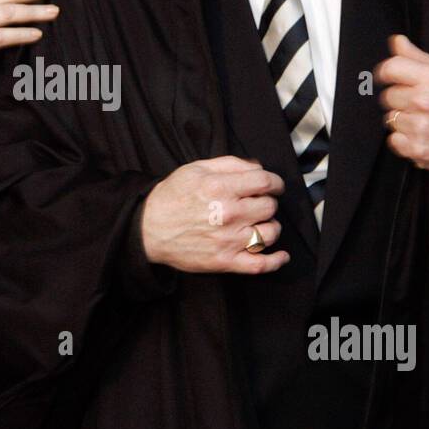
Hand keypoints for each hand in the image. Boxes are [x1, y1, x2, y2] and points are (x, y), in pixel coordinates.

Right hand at [140, 156, 289, 273]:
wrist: (148, 229)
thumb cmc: (172, 197)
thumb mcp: (195, 169)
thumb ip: (229, 164)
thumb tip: (258, 167)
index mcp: (221, 188)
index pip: (266, 182)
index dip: (275, 182)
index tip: (273, 186)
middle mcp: (229, 214)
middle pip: (270, 207)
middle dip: (268, 203)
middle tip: (257, 204)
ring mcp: (229, 240)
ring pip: (270, 233)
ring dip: (270, 227)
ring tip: (259, 224)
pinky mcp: (225, 262)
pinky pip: (260, 265)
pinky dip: (276, 261)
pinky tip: (281, 255)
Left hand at [374, 34, 428, 171]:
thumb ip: (419, 57)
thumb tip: (396, 41)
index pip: (390, 68)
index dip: (388, 72)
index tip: (392, 78)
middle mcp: (424, 102)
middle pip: (388, 95)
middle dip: (401, 98)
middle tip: (420, 102)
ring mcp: (420, 127)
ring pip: (390, 118)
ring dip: (403, 119)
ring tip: (425, 119)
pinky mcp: (417, 149)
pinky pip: (393, 139)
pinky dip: (403, 139)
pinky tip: (421, 134)